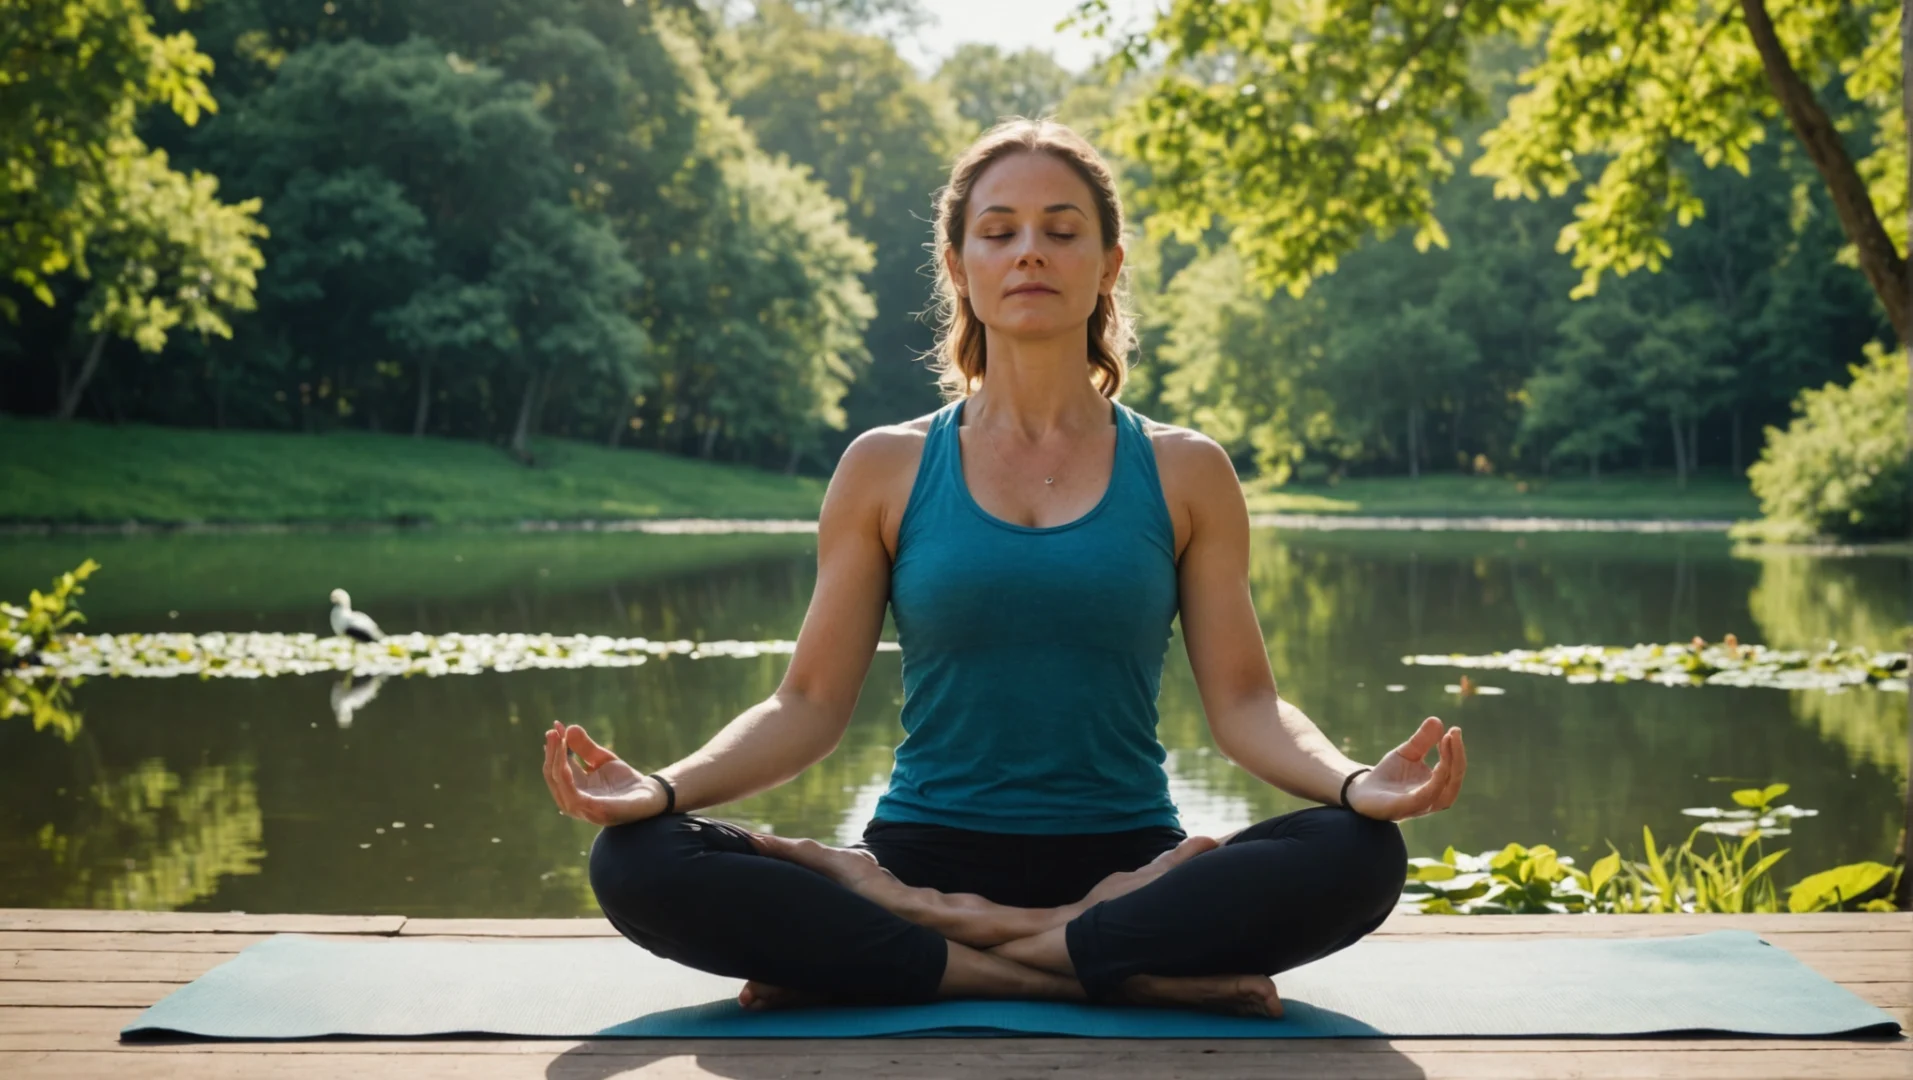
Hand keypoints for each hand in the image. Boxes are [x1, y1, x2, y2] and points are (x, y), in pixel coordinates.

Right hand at [541, 721, 664, 825]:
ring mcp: (584, 809)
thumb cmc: (625, 780)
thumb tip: (568, 728)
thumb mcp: (603, 759)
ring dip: (556, 762)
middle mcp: (575, 801)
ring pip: (560, 786)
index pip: (556, 769)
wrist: (652, 794)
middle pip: (554, 777)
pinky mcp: (598, 812)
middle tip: (553, 731)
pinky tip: (566, 762)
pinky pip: (574, 797)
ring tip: (560, 741)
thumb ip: (586, 747)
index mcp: (575, 789)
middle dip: (551, 753)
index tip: (554, 727)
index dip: (553, 749)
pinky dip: (566, 779)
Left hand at [1345, 717, 1465, 821]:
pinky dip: (1434, 784)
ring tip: (1446, 742)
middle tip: (1453, 734)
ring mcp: (1418, 807)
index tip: (1454, 730)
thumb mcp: (1407, 753)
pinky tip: (1437, 767)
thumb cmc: (1388, 774)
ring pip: (1444, 794)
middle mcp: (1431, 800)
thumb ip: (1422, 740)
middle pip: (1454, 782)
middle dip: (1456, 757)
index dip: (1456, 751)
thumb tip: (1437, 720)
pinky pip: (1423, 800)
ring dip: (1449, 768)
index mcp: (1436, 787)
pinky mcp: (1401, 809)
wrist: (1360, 790)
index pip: (1454, 770)